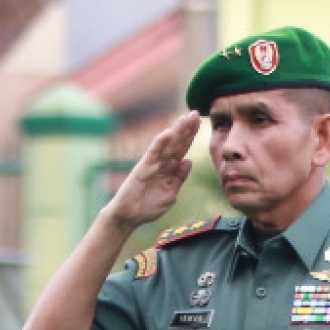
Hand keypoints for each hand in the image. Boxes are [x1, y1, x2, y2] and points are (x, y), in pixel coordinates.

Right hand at [104, 111, 199, 230]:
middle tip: (196, 113)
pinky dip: (160, 143)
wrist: (130, 216)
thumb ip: (179, 178)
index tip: (200, 122)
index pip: (182, 149)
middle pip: (177, 143)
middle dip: (186, 129)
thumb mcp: (171, 193)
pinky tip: (168, 133)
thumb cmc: (148, 206)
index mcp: (169, 169)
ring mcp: (152, 164)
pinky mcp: (143, 168)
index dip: (190, 136)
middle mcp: (161, 163)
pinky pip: (153, 153)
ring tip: (186, 118)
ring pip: (167, 145)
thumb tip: (189, 161)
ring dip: (177, 131)